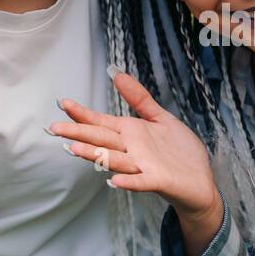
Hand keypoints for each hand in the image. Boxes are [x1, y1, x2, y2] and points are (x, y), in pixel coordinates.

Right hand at [52, 70, 222, 230]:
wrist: (200, 181)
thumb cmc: (179, 151)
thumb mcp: (160, 118)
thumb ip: (139, 99)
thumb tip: (117, 73)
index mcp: (130, 133)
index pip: (101, 122)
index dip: (83, 114)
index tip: (63, 103)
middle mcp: (131, 150)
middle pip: (101, 140)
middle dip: (78, 134)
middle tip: (54, 128)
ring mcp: (142, 166)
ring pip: (115, 160)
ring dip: (95, 156)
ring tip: (75, 149)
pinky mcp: (158, 181)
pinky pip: (141, 181)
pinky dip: (128, 181)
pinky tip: (114, 181)